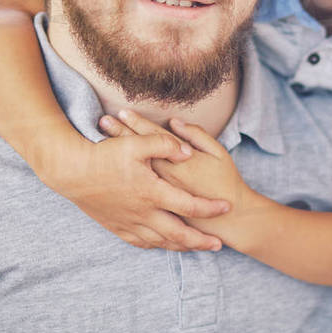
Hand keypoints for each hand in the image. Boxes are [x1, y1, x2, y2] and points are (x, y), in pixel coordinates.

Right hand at [39, 117, 226, 251]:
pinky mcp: (116, 226)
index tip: (226, 207)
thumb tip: (188, 151)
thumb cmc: (103, 154)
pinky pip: (140, 242)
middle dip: (200, 241)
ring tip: (196, 246)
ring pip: (160, 242)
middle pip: (178, 235)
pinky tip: (162, 243)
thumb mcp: (136, 143)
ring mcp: (128, 222)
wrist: (70, 171)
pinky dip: (156, 245)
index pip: (189, 205)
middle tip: (218, 245)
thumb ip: (165, 144)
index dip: (210, 208)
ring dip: (180, 246)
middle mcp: (143, 213)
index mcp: (152, 192)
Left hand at [105, 111, 252, 210]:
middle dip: (119, 135)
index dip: (137, 123)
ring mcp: (159, 197)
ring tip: (101, 142)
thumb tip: (176, 122)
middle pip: (138, 152)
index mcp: (180, 163)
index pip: (152, 137)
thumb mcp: (219, 154)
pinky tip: (112, 172)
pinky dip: (123, 181)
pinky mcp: (159, 209)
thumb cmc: (225, 183)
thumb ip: (197, 136)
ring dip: (117, 156)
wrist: (230, 220)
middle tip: (102, 122)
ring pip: (132, 171)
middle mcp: (165, 179)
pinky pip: (136, 190)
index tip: (121, 111)